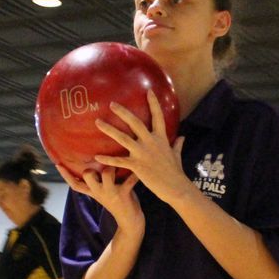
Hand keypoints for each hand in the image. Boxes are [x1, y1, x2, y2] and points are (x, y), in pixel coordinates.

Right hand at [56, 164, 145, 237]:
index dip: (66, 175)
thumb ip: (97, 183)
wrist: (129, 221)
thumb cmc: (117, 202)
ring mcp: (111, 193)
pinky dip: (135, 175)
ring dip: (114, 166)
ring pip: (108, 173)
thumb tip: (94, 165)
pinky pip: (129, 179)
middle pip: (88, 175)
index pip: (75, 184)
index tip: (57, 164)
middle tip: (100, 167)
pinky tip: (140, 170)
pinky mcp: (124, 193)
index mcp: (93, 192)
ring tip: (120, 165)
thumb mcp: (103, 194)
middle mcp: (99, 192)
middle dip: (93, 167)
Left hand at [92, 90, 191, 206]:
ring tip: (98, 122)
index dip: (153, 103)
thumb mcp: (176, 155)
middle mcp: (151, 142)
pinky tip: (97, 157)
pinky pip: (119, 161)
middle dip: (123, 112)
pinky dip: (108, 159)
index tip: (149, 91)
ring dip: (109, 129)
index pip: (158, 116)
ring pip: (123, 138)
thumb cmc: (175, 172)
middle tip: (112, 104)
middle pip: (135, 122)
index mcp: (161, 138)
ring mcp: (143, 153)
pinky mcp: (137, 165)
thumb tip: (182, 137)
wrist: (175, 186)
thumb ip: (177, 144)